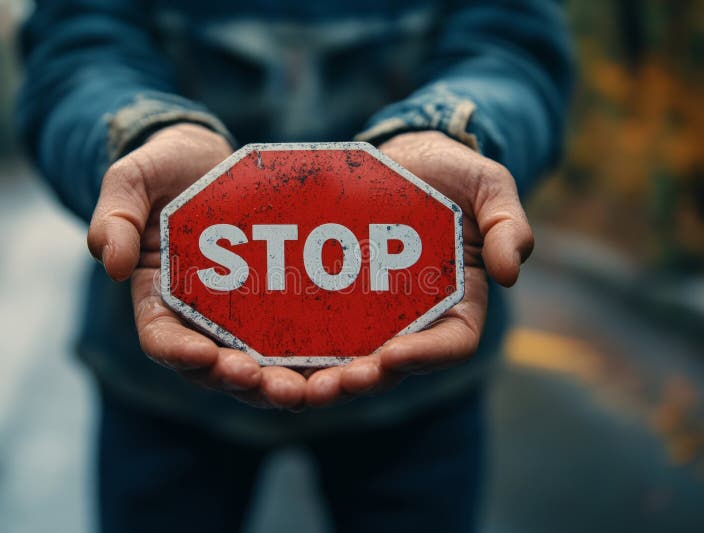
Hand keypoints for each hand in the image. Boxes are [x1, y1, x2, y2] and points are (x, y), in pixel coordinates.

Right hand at [87, 123, 307, 408]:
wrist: (209, 157)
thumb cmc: (165, 167)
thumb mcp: (132, 180)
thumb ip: (116, 215)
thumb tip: (110, 262)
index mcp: (159, 299)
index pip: (163, 340)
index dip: (181, 355)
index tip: (205, 356)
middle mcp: (201, 319)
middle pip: (221, 369)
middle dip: (249, 384)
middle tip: (279, 389)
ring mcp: (242, 316)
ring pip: (266, 365)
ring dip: (290, 384)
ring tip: (319, 390)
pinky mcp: (281, 305)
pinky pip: (302, 338)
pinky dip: (323, 357)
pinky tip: (353, 362)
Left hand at [305, 131, 533, 405]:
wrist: (401, 155)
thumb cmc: (452, 172)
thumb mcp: (489, 186)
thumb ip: (507, 223)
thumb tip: (511, 271)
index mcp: (456, 304)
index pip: (451, 344)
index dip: (426, 356)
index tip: (393, 355)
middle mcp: (411, 320)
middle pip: (388, 368)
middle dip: (359, 381)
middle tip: (331, 386)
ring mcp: (366, 314)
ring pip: (341, 360)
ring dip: (314, 379)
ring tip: (282, 385)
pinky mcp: (327, 299)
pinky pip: (305, 330)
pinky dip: (283, 349)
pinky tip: (252, 353)